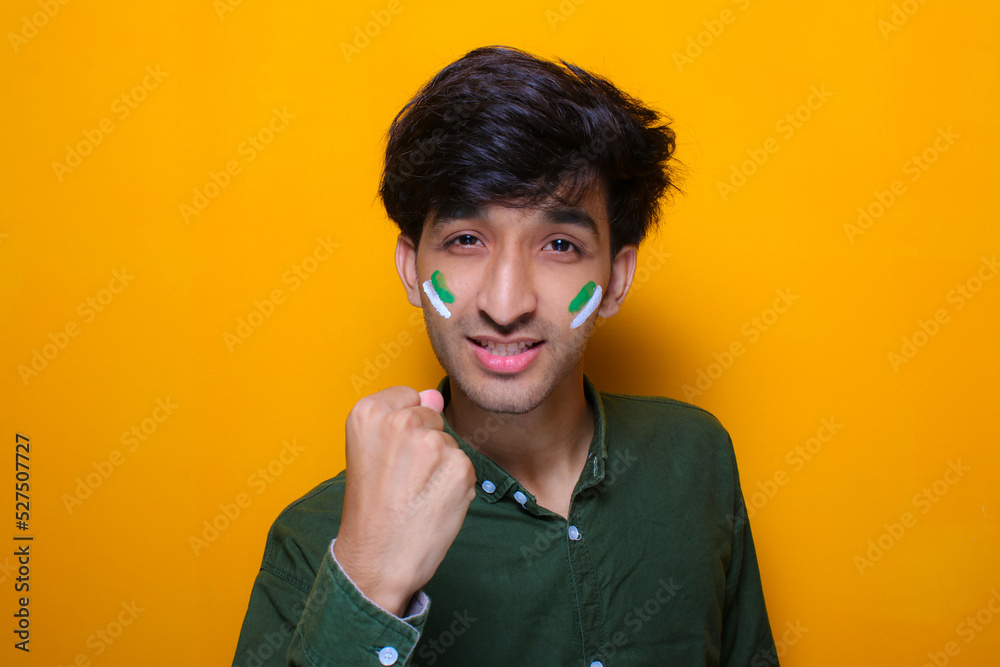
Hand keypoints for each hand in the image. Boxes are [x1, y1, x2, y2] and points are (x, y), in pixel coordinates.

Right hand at [334, 386, 475, 616]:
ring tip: (415, 496)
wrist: (375, 561)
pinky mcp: (459, 468)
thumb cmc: (370, 510)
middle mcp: (400, 421)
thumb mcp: (372, 452)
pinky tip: (433, 504)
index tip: (389, 458)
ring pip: (450, 443)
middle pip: (433, 417)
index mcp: (368, 411)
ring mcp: (431, 444)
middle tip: (401, 481)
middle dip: (425, 445)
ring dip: (442, 467)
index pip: (410, 397)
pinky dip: (456, 485)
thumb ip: (404, 415)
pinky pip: (465, 466)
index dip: (404, 430)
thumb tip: (435, 395)